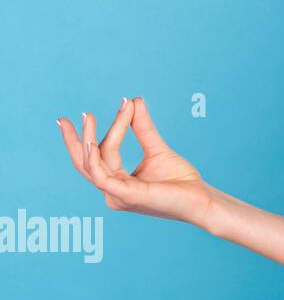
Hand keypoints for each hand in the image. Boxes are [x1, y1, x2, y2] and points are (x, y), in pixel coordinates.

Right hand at [57, 97, 215, 228]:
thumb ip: (143, 128)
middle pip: (85, 163)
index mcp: (118, 182)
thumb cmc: (180, 180)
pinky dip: (94, 159)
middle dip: (73, 141)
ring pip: (93, 165)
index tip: (123, 103)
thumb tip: (133, 101)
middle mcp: (113, 191)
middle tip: (64, 119)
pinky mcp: (128, 196)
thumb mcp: (157, 149)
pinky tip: (92, 143)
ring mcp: (118, 195)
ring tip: (89, 117)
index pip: (103, 153)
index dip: (107, 128)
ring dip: (88, 140)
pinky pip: (102, 177)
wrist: (202, 199)